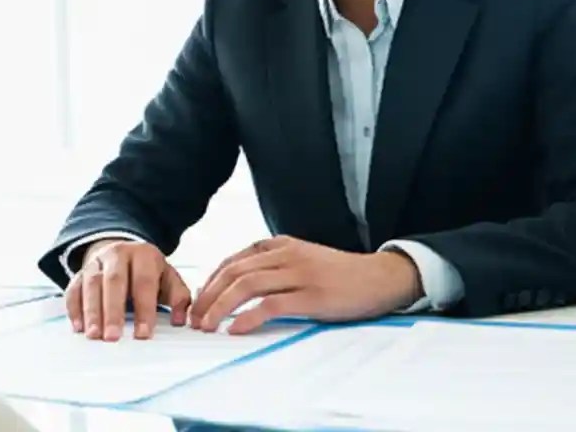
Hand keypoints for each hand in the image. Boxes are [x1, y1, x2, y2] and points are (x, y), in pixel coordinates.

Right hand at [64, 239, 191, 341]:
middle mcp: (118, 255)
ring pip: (91, 284)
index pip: (144, 282)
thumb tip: (180, 319)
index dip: (144, 309)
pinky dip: (74, 308)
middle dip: (112, 310)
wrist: (123, 251)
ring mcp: (97, 263)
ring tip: (93, 335)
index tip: (143, 334)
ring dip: (91, 311)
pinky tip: (78, 327)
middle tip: (112, 337)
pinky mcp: (80, 273)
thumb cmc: (148, 272)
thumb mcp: (168, 278)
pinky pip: (73, 288)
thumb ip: (179, 297)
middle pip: (113, 281)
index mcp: (144, 255)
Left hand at [189, 235, 421, 333]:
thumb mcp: (304, 258)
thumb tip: (240, 283)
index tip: (198, 301)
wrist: (380, 278)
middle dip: (208, 295)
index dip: (211, 281)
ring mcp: (299, 274)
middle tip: (194, 318)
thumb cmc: (340, 273)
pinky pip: (271, 305)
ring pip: (247, 286)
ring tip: (207, 325)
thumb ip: (276, 264)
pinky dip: (248, 317)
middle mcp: (287, 255)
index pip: (234, 260)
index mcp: (281, 245)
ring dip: (220, 306)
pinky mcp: (312, 296)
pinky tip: (234, 329)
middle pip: (234, 272)